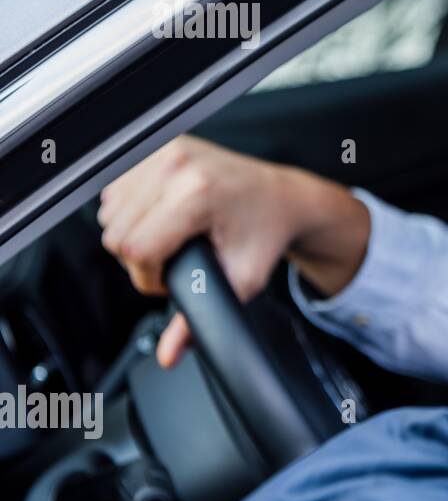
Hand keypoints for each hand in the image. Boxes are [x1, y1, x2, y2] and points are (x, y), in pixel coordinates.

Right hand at [98, 136, 369, 367]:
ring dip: (135, 232)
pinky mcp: (156, 145)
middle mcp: (176, 166)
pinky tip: (162, 216)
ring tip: (172, 237)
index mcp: (196, 194)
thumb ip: (201, 320)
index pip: (134, 248)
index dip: (149, 275)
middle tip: (177, 259)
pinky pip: (116, 189)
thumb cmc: (265, 234)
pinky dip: (131, 209)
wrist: (284, 198)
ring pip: (110, 212)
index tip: (174, 277)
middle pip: (117, 232)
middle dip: (142, 257)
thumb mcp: (241, 281)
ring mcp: (163, 150)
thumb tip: (169, 354)